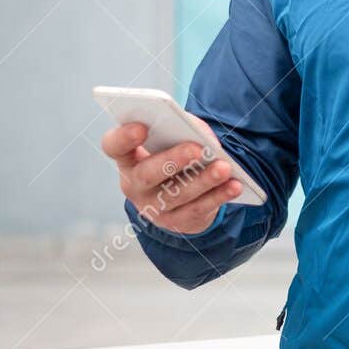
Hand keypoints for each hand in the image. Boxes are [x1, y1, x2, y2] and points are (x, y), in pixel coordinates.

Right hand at [101, 121, 240, 234]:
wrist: (181, 197)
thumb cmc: (175, 157)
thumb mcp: (176, 139)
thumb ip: (183, 129)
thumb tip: (202, 136)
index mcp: (128, 158)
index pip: (114, 146)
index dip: (123, 137)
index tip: (141, 126)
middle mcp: (134, 185)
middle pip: (147, 174)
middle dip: (173, 160)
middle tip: (197, 149)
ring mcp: (153, 207)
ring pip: (177, 194)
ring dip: (203, 180)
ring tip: (224, 168)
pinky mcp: (176, 221)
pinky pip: (198, 209)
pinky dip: (218, 196)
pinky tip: (235, 185)